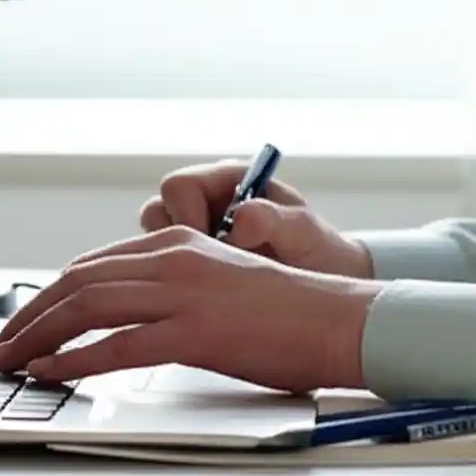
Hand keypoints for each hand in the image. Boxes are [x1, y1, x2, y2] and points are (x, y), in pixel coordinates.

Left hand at [0, 226, 383, 392]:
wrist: (341, 320)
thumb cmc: (285, 313)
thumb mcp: (218, 285)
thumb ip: (170, 293)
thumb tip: (122, 323)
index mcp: (177, 243)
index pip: (91, 266)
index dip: (46, 298)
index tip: (21, 326)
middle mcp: (174, 258)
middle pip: (77, 282)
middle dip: (27, 318)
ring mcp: (185, 292)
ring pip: (87, 307)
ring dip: (37, 337)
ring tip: (8, 364)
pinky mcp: (197, 330)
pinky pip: (119, 345)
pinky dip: (76, 361)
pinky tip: (51, 375)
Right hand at [140, 160, 374, 278]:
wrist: (323, 281)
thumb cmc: (316, 249)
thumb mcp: (304, 233)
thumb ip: (275, 220)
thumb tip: (241, 218)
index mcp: (227, 180)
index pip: (179, 187)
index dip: (187, 216)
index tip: (214, 246)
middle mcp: (203, 201)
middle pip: (156, 213)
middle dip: (175, 246)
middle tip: (210, 271)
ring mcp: (193, 231)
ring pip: (152, 243)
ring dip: (173, 266)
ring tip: (211, 284)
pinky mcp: (188, 261)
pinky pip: (162, 268)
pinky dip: (176, 282)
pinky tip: (208, 296)